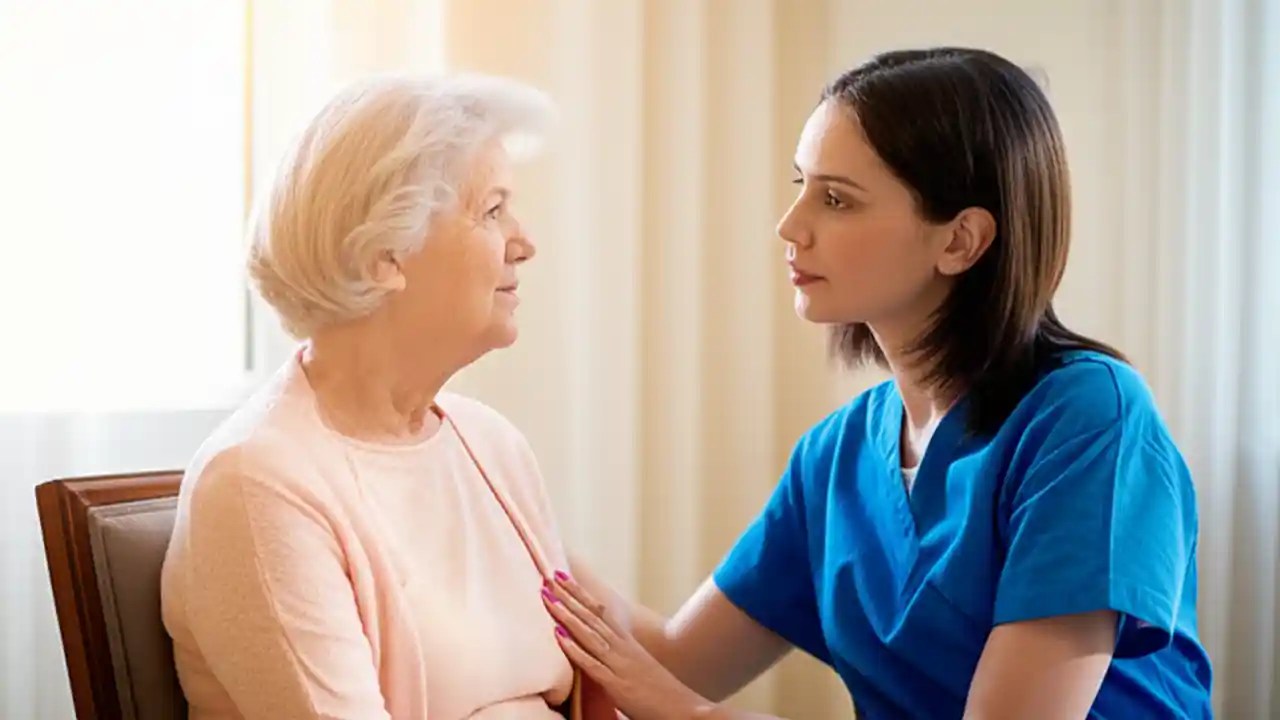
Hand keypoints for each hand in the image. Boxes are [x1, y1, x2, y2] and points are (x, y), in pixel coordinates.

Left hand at [542, 571, 711, 719]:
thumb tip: (606, 649)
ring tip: (548, 597)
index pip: (601, 612)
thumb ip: (622, 657)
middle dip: (570, 596)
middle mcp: (623, 649)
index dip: (581, 594)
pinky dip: (574, 649)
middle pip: (592, 617)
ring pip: (589, 634)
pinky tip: (558, 635)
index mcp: (628, 644)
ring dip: (567, 615)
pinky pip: (591, 664)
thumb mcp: (641, 668)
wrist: (686, 711)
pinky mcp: (617, 685)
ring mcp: (620, 665)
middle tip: (550, 575)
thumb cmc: (663, 695)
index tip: (564, 576)